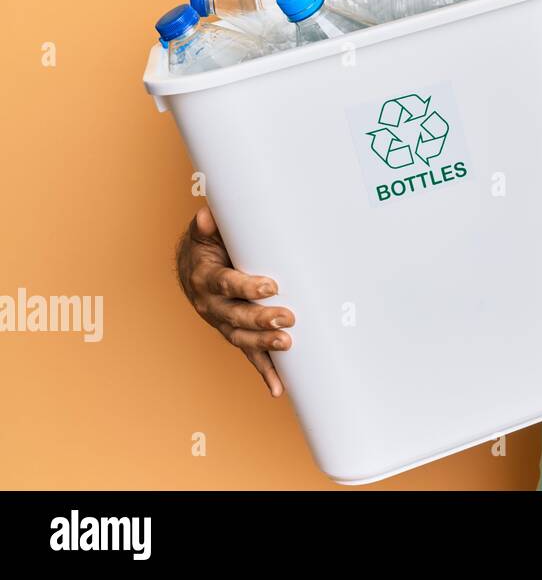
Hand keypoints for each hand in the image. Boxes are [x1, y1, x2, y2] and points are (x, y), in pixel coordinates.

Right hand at [175, 206, 294, 396]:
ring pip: (242, 339)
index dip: (247, 287)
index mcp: (206, 279)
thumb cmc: (208, 245)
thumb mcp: (205, 233)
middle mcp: (211, 305)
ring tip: (286, 346)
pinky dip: (264, 371)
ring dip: (263, 347)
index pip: (227, 284)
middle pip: (236, 316)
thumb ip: (208, 225)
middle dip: (261, 320)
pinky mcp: (234, 333)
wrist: (192, 267)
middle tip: (288, 320)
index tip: (270, 286)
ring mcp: (222, 322)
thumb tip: (207, 216)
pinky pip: (249, 355)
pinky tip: (277, 388)